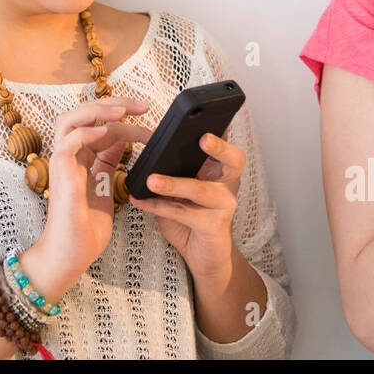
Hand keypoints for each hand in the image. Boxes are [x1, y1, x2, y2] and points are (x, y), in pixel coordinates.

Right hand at [21, 97, 149, 300]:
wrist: (72, 255)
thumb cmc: (87, 227)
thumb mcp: (105, 185)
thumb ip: (109, 161)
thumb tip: (122, 140)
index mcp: (80, 156)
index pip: (98, 122)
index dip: (122, 114)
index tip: (147, 115)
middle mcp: (68, 155)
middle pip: (83, 113)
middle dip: (113, 104)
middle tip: (142, 106)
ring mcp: (62, 163)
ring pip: (70, 119)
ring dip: (98, 110)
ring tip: (123, 111)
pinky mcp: (61, 174)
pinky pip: (68, 142)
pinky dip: (86, 131)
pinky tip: (107, 131)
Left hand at [128, 132, 244, 282]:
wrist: (205, 256)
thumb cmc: (192, 217)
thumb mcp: (186, 187)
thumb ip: (176, 167)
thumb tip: (151, 142)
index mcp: (222, 170)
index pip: (226, 143)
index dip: (220, 130)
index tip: (208, 117)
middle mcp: (229, 184)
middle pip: (234, 160)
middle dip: (219, 148)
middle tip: (203, 139)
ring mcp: (224, 206)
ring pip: (201, 190)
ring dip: (174, 183)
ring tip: (151, 179)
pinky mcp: (214, 227)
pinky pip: (183, 213)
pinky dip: (158, 207)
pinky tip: (139, 200)